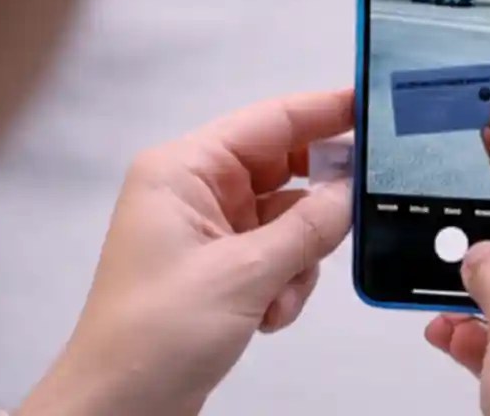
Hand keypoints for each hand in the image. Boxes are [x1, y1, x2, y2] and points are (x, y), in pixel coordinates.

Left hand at [20, 90, 354, 415]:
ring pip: (287, 217)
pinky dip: (286, 282)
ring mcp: (207, 230)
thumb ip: (307, 227)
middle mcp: (193, 191)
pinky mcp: (220, 267)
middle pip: (283, 169)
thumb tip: (351, 190)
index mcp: (182, 171)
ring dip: (299, 258)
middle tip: (358, 211)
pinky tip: (268, 314)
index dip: (323, 110)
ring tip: (279, 294)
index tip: (371, 105)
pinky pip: (278, 254)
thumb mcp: (244, 274)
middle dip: (316, 203)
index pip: (269, 121)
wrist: (118, 410)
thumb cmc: (149, 338)